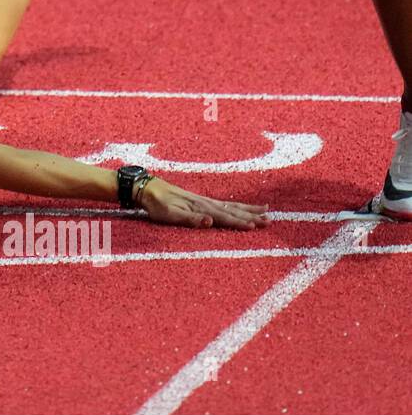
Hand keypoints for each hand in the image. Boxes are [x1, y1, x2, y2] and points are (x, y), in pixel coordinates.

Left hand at [138, 177, 269, 229]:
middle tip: (269, 220)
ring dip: (248, 209)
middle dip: (251, 216)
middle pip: (232, 210)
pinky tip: (241, 206)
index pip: (224, 217)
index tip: (256, 226)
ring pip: (231, 205)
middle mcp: (206, 203)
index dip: (240, 222)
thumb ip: (191, 219)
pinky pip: (223, 203)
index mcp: (201, 208)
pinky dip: (235, 205)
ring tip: (265, 209)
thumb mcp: (170, 214)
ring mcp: (204, 201)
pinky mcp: (200, 200)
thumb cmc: (157, 204)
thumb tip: (210, 221)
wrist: (146, 188)